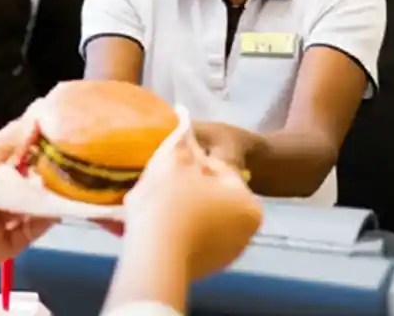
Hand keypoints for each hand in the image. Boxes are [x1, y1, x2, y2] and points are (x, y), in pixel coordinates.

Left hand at [0, 107, 56, 265]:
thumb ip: (13, 137)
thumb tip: (37, 113)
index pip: (16, 166)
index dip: (37, 158)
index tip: (57, 148)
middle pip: (26, 191)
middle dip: (45, 181)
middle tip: (66, 170)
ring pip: (31, 213)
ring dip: (47, 202)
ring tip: (65, 190)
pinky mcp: (3, 246)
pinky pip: (29, 234)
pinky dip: (43, 223)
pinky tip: (54, 210)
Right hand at [122, 129, 262, 281]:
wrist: (155, 258)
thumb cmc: (174, 201)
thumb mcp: (177, 159)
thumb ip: (182, 139)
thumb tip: (183, 123)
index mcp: (249, 203)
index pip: (218, 170)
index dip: (191, 161)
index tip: (169, 160)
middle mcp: (244, 232)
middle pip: (207, 196)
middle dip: (183, 186)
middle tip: (156, 179)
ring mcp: (223, 255)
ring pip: (194, 219)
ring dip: (174, 209)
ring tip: (144, 199)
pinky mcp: (201, 270)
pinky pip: (184, 240)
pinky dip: (170, 230)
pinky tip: (145, 222)